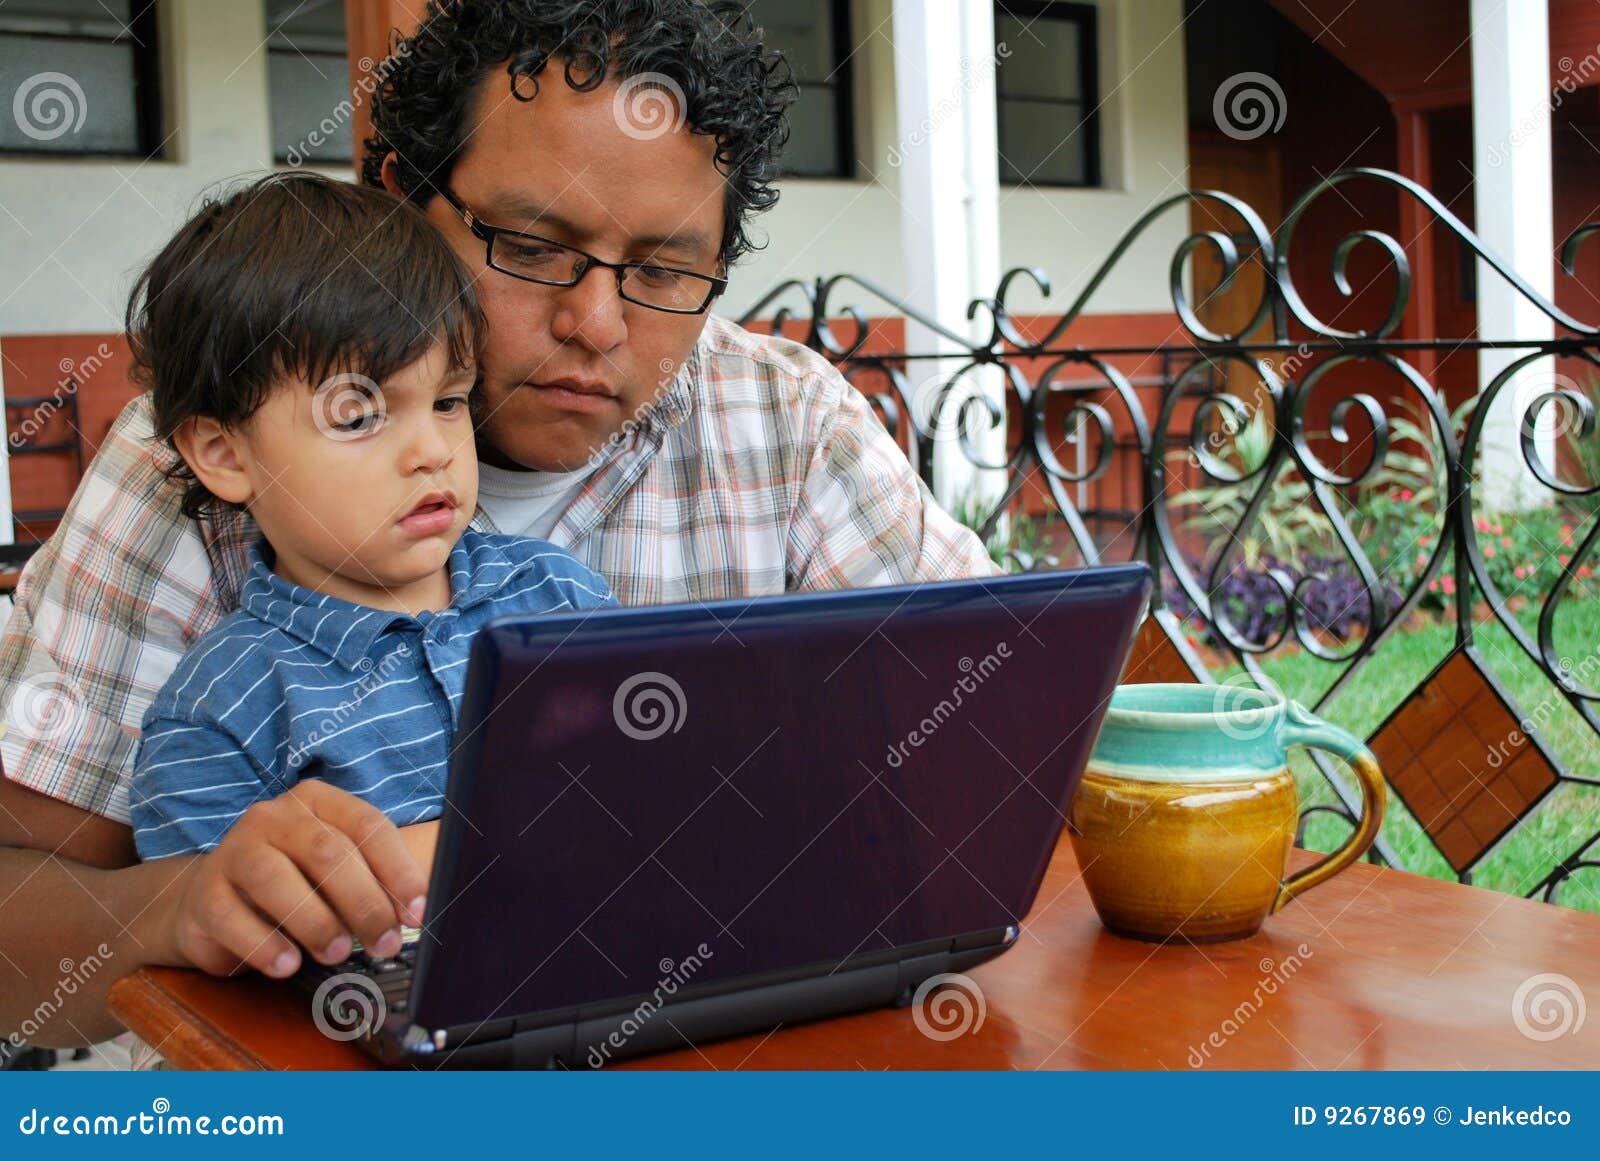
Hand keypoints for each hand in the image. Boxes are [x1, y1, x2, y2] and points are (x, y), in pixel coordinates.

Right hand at [166, 781, 428, 978]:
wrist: (211, 901)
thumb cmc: (293, 884)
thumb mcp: (335, 874)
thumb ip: (373, 883)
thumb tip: (417, 913)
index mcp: (318, 803)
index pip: (367, 827)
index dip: (397, 870)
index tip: (417, 912)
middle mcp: (275, 817)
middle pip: (327, 853)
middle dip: (363, 902)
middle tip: (383, 943)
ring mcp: (234, 849)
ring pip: (276, 879)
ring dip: (314, 921)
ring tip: (335, 954)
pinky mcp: (204, 891)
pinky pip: (232, 917)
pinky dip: (264, 944)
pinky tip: (286, 965)